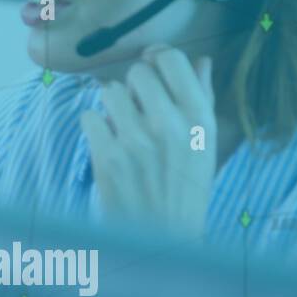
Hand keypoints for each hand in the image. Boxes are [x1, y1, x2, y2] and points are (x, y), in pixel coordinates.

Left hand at [79, 45, 216, 237]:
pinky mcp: (107, 156)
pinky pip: (89, 116)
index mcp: (200, 119)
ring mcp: (136, 140)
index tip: (152, 67)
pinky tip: (108, 144)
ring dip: (112, 106)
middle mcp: (170, 125)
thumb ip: (202, 98)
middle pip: (137, 72)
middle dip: (134, 87)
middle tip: (138, 109)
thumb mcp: (207, 145)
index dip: (157, 58)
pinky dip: (95, 128)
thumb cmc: (185, 188)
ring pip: (110, 91)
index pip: (172, 60)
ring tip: (124, 129)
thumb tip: (202, 60)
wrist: (161, 238)